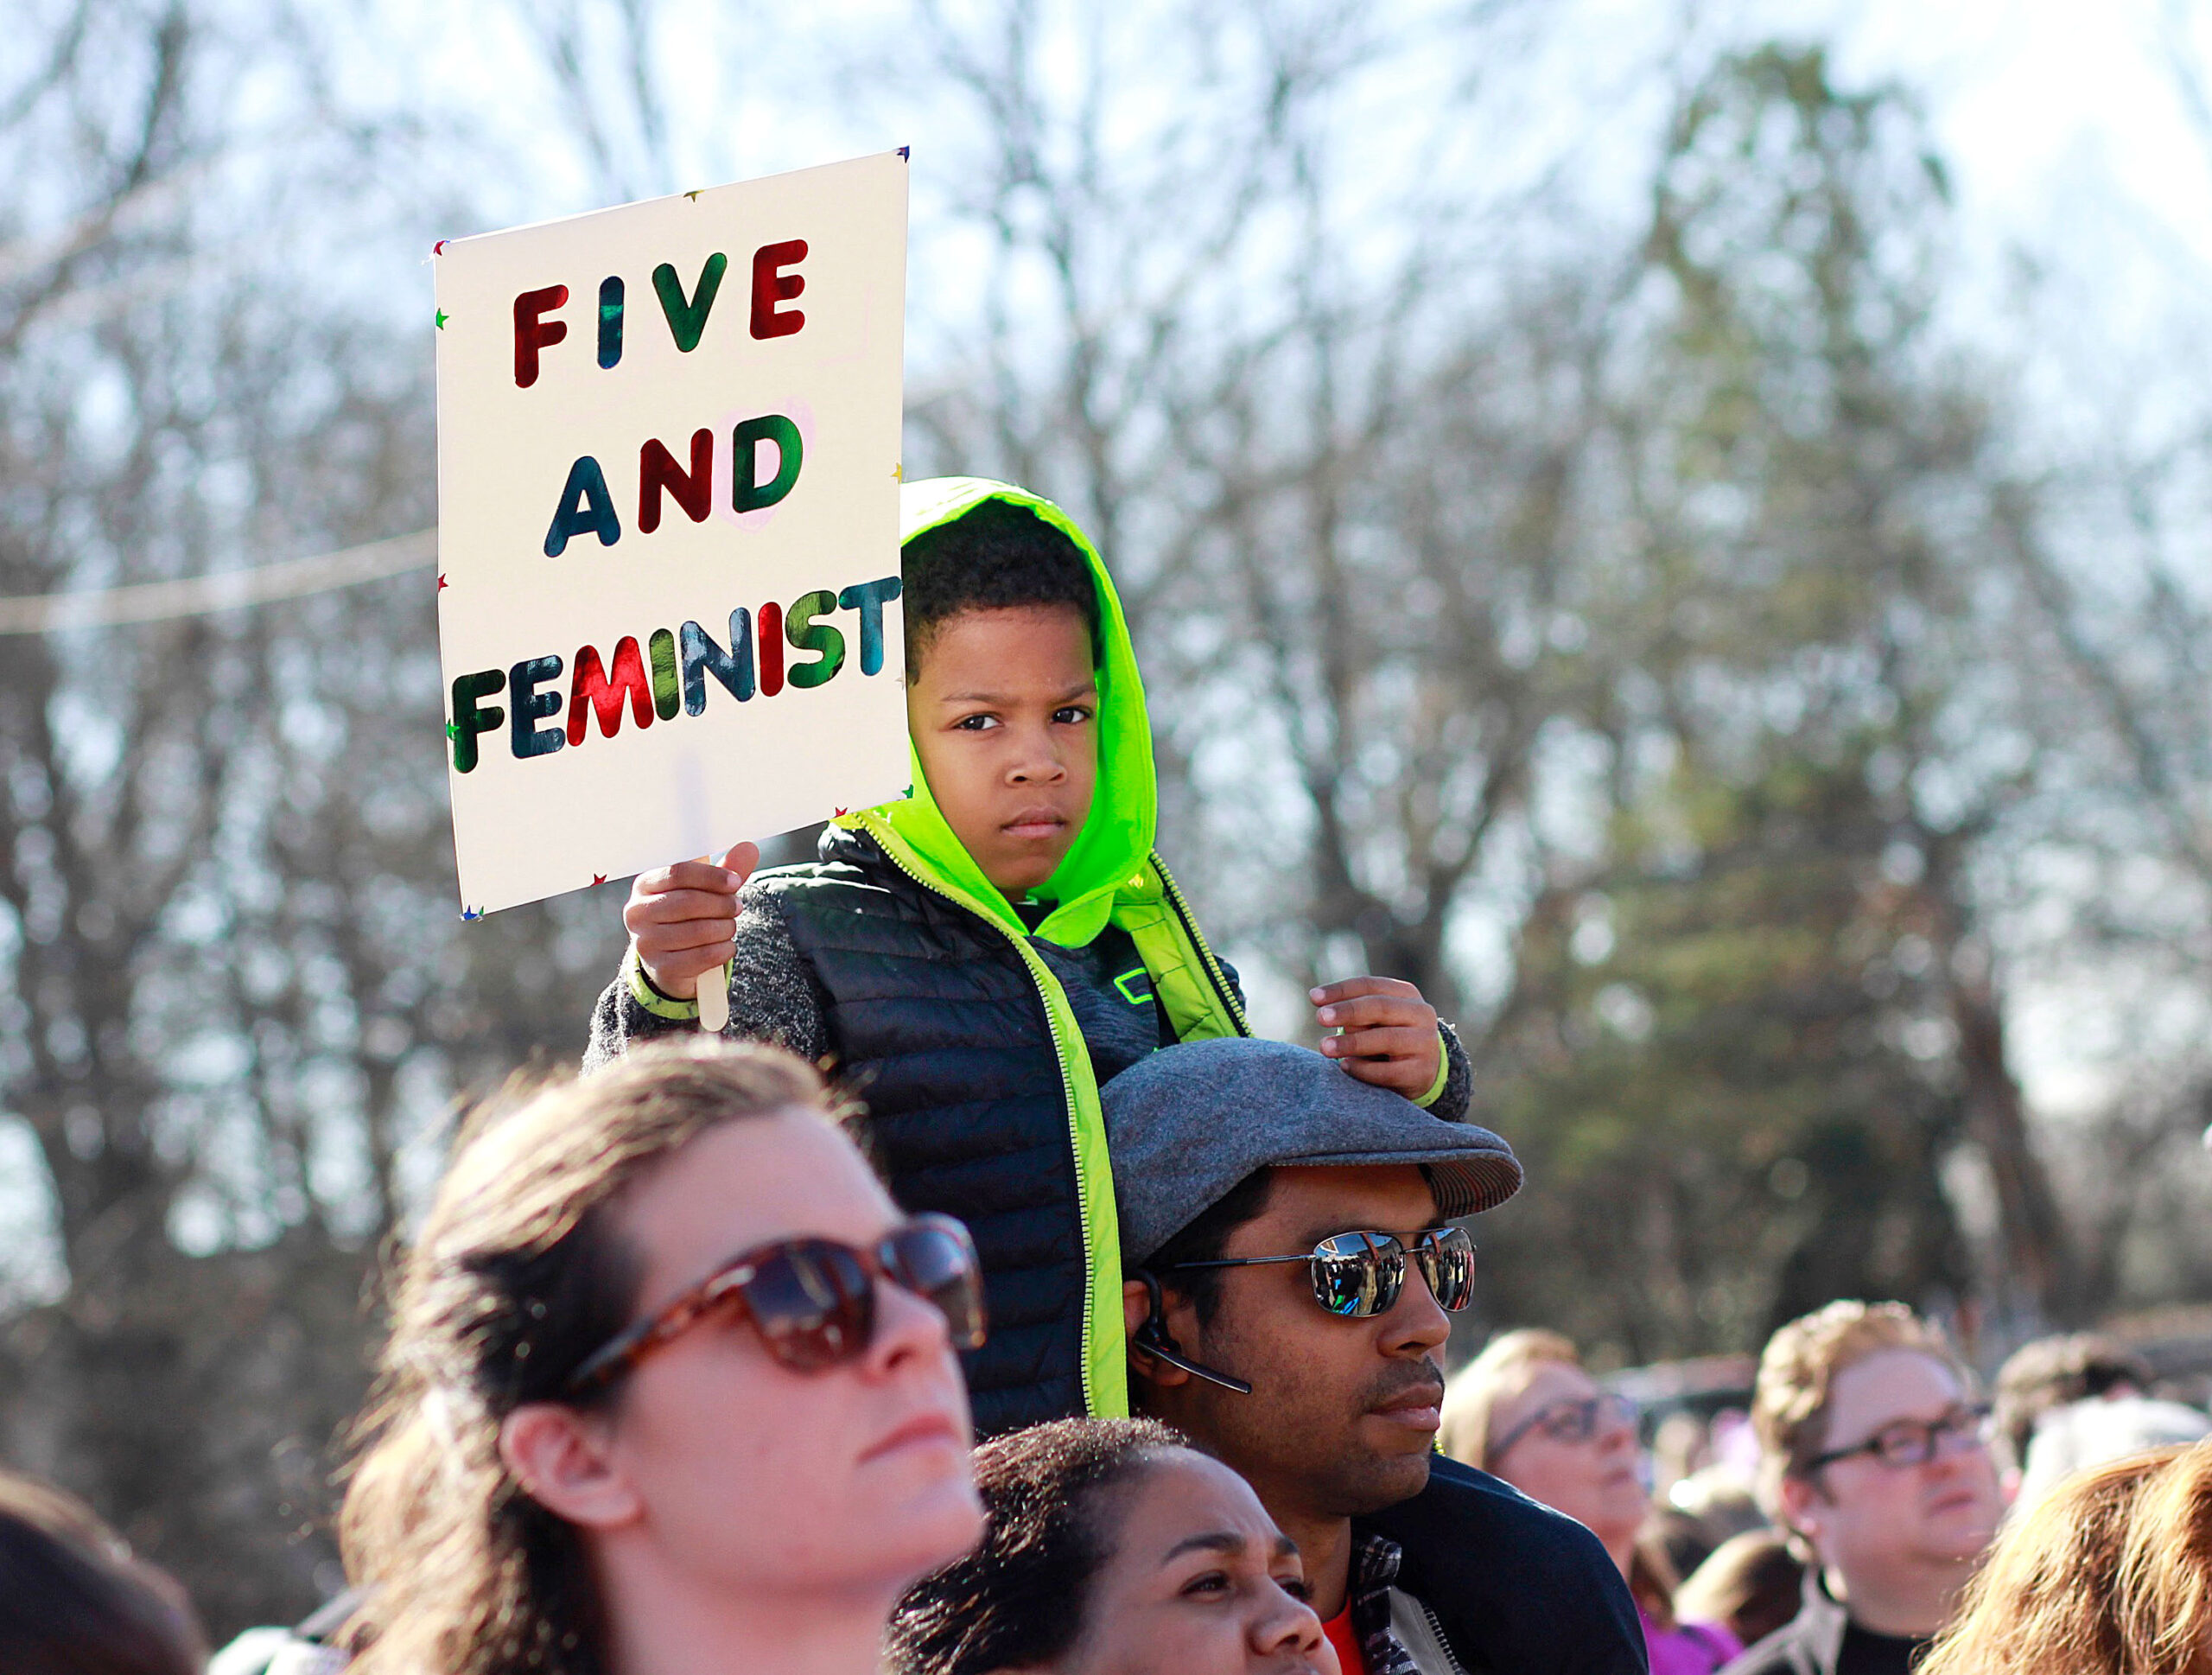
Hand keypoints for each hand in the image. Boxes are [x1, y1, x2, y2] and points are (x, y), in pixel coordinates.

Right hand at [624, 843, 758, 999]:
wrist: (670, 963)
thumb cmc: (687, 918)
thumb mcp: (703, 892)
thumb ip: (725, 872)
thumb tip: (749, 848)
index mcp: (645, 885)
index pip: (678, 873)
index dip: (711, 876)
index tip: (735, 881)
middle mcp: (638, 913)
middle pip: (688, 902)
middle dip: (721, 904)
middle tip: (737, 906)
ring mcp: (646, 943)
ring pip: (698, 931)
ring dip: (725, 928)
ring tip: (729, 926)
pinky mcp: (662, 968)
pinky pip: (703, 956)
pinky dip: (723, 950)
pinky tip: (726, 946)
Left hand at [1311, 976, 1441, 1096]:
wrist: (1425, 1070)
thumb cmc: (1389, 1037)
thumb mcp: (1377, 1019)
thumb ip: (1356, 1013)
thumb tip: (1327, 1011)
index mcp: (1406, 994)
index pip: (1371, 985)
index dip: (1341, 990)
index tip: (1313, 998)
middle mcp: (1420, 1014)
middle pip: (1380, 1007)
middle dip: (1347, 1011)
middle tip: (1320, 1017)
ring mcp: (1424, 1043)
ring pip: (1386, 1038)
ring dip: (1352, 1042)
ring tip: (1325, 1047)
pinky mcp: (1420, 1072)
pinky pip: (1389, 1071)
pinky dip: (1364, 1069)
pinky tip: (1345, 1066)